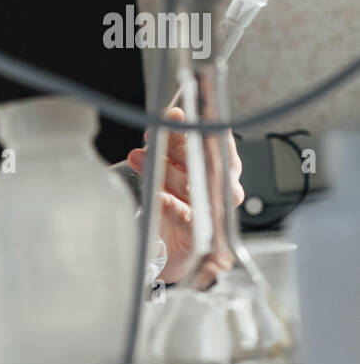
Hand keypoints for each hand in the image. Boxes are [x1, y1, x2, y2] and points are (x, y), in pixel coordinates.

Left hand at [125, 106, 244, 283]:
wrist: (168, 250)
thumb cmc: (171, 206)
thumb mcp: (166, 173)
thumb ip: (164, 153)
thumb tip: (156, 131)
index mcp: (222, 168)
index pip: (216, 142)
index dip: (196, 126)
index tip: (178, 112)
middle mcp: (224, 188)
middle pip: (204, 160)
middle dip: (177, 142)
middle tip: (155, 129)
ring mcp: (214, 211)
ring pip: (190, 184)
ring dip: (163, 169)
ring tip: (138, 157)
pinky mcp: (201, 234)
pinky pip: (186, 216)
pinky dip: (170, 204)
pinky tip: (157, 195)